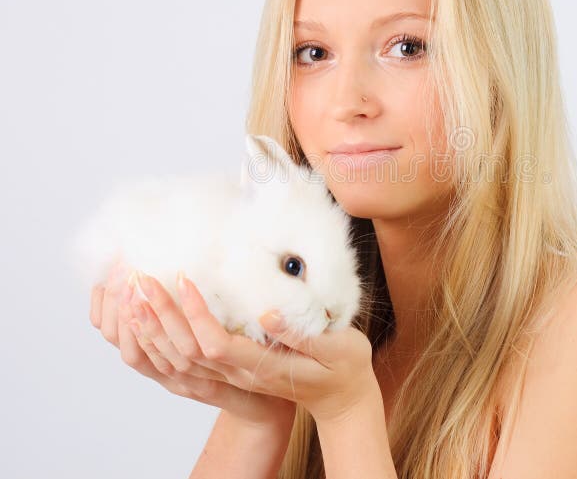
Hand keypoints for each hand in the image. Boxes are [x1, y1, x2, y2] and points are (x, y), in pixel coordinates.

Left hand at [113, 266, 379, 425]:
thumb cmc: (343, 369)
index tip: (183, 278)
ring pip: (178, 357)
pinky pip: (182, 360)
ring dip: (152, 325)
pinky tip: (148, 314)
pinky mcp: (228, 372)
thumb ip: (300, 333)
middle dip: (160, 313)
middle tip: (140, 277)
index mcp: (262, 368)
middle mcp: (240, 375)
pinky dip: (159, 338)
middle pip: (186, 350)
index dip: (195, 313)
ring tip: (133, 291)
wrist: (341, 399)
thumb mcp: (336, 349)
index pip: (216, 344)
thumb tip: (266, 314)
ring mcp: (231, 376)